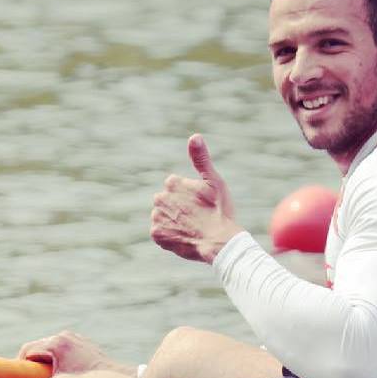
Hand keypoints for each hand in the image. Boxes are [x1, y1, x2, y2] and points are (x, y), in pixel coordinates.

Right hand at [15, 331, 133, 377]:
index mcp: (56, 344)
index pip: (28, 351)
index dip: (19, 366)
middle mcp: (65, 337)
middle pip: (38, 349)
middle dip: (32, 368)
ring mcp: (74, 338)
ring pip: (50, 350)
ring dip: (45, 365)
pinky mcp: (82, 342)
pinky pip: (62, 350)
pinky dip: (58, 362)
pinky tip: (65, 376)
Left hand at [151, 134, 241, 262]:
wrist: (218, 241)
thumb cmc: (219, 210)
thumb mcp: (213, 181)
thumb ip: (201, 158)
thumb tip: (194, 136)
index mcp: (172, 183)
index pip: (175, 187)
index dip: (189, 196)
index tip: (201, 203)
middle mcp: (160, 198)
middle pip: (167, 202)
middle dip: (179, 207)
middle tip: (197, 217)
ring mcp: (157, 217)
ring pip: (163, 217)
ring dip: (174, 221)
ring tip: (192, 227)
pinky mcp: (156, 235)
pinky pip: (160, 233)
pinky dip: (170, 235)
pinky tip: (184, 236)